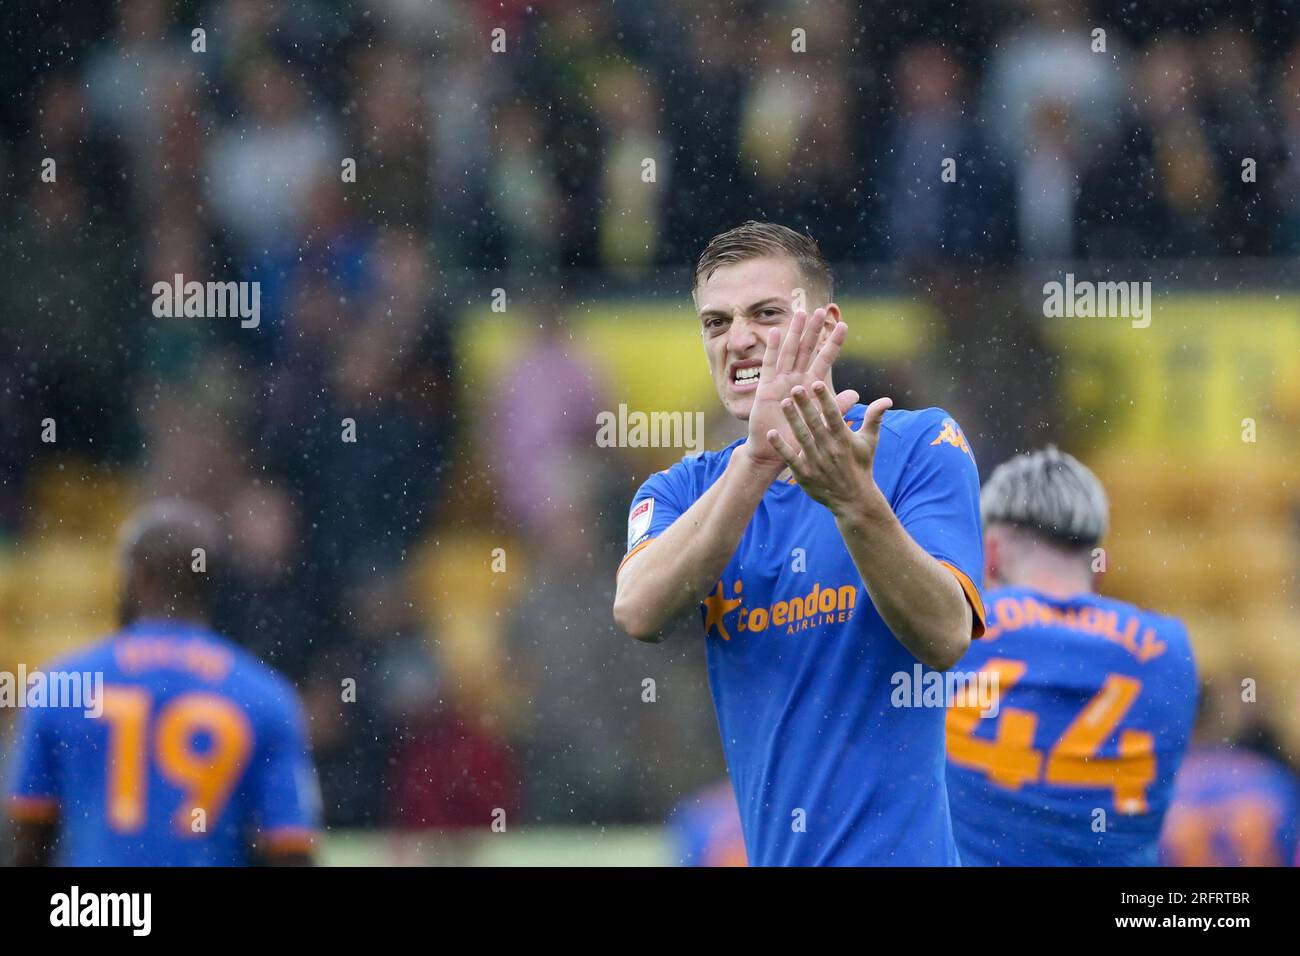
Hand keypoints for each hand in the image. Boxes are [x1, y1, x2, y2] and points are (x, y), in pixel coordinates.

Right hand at [745, 309, 858, 469]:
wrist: (776, 453)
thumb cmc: (800, 440)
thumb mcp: (822, 423)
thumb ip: (836, 407)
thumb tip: (857, 395)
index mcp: (812, 386)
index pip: (825, 359)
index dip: (833, 342)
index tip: (843, 325)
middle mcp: (797, 379)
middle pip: (807, 349)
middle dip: (813, 330)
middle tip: (820, 310)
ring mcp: (780, 382)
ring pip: (790, 351)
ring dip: (795, 332)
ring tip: (800, 313)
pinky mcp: (766, 388)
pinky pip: (770, 364)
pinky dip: (774, 348)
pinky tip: (778, 332)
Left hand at [766, 382, 892, 516]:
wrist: (853, 499)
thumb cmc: (861, 465)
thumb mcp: (870, 442)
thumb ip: (874, 418)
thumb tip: (887, 399)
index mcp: (844, 439)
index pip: (834, 416)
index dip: (826, 400)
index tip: (817, 383)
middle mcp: (830, 449)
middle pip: (816, 424)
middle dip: (806, 406)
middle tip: (795, 388)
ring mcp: (816, 463)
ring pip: (802, 438)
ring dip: (792, 421)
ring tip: (784, 404)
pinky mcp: (805, 475)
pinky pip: (791, 459)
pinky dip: (781, 447)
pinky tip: (771, 434)